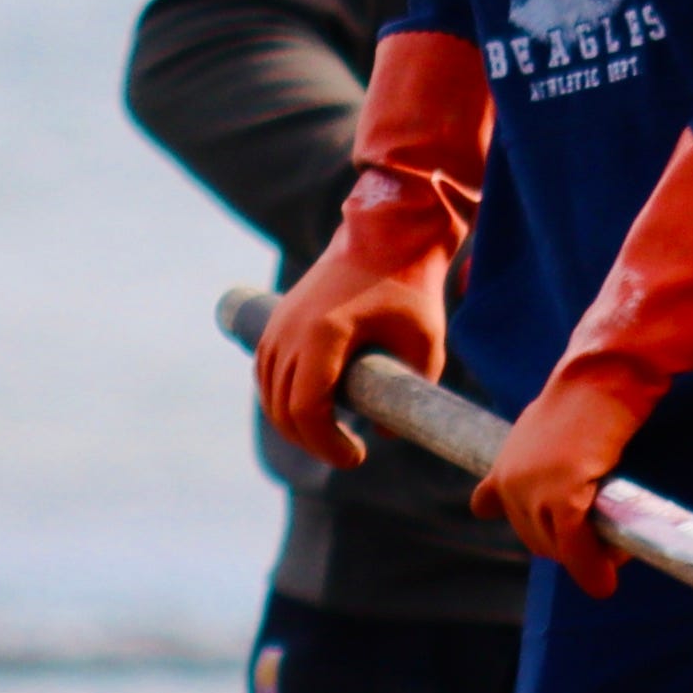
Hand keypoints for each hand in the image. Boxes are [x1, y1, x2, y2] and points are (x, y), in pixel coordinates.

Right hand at [253, 245, 449, 466]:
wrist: (386, 235)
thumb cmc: (411, 288)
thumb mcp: (425, 346)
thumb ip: (410, 394)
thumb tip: (382, 431)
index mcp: (324, 335)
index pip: (307, 411)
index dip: (327, 445)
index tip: (357, 457)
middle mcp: (290, 331)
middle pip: (282, 410)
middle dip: (311, 441)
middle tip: (348, 453)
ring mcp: (278, 324)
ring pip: (268, 394)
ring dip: (293, 423)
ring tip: (330, 434)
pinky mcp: (277, 320)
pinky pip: (266, 373)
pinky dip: (281, 398)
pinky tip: (309, 409)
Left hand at [481, 357, 663, 594]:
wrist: (602, 376)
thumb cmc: (586, 401)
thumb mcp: (544, 434)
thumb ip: (529, 467)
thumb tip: (508, 504)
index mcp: (503, 468)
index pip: (500, 513)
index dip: (539, 531)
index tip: (563, 540)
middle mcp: (509, 482)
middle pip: (538, 541)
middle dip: (574, 550)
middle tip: (611, 546)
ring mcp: (530, 490)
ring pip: (557, 549)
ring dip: (589, 560)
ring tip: (618, 550)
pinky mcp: (561, 494)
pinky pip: (574, 545)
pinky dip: (591, 567)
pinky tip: (605, 580)